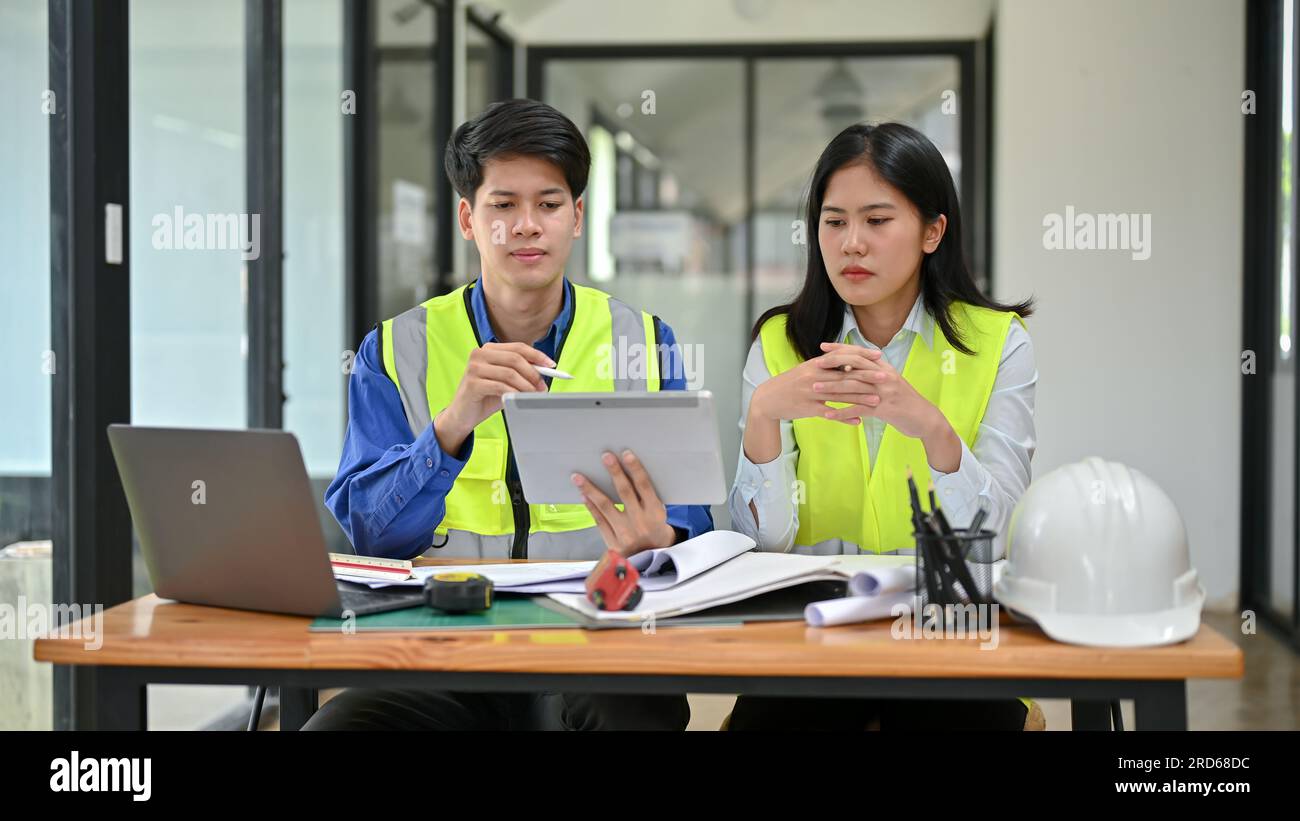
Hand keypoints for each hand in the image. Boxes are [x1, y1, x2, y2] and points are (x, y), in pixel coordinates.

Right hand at [435, 342, 550, 453]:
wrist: (463, 415)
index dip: (537, 355)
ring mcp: (474, 367)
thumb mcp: (507, 382)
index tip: (551, 365)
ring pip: (509, 372)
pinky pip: (500, 386)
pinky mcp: (472, 383)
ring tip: (533, 395)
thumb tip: (545, 373)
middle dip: (533, 373)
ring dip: (526, 385)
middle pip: (515, 358)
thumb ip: (522, 374)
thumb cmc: (486, 397)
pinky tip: (518, 399)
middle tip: (542, 386)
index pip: (518, 347)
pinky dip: (514, 393)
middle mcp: (480, 354)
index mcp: (489, 349)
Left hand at [571, 450, 675, 556]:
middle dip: (614, 472)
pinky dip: (591, 507)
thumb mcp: (657, 512)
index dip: (635, 469)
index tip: (626, 453)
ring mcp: (626, 534)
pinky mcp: (614, 543)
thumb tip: (626, 471)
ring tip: (578, 477)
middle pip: (625, 492)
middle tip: (605, 456)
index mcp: (656, 513)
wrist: (654, 559)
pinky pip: (599, 521)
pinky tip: (583, 495)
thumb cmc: (654, 529)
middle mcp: (641, 522)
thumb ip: (645, 496)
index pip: (644, 486)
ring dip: (590, 489)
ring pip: (606, 506)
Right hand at [750, 344, 887, 425]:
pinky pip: (830, 413)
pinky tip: (859, 420)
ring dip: (861, 398)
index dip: (861, 355)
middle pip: (845, 375)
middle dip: (868, 376)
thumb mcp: (807, 370)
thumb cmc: (790, 384)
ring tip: (878, 400)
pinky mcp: (808, 409)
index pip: (842, 357)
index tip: (879, 356)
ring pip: (840, 395)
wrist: (767, 399)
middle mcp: (814, 376)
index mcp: (815, 364)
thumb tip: (848, 362)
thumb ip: (826, 366)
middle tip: (887, 378)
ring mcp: (811, 393)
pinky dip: (845, 417)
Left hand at [811, 341, 944, 438]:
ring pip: (854, 387)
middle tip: (814, 366)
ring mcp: (884, 392)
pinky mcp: (884, 409)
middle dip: (832, 365)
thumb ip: (873, 374)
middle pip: (855, 366)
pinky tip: (828, 415)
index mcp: (884, 368)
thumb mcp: (890, 383)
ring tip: (815, 389)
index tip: (823, 347)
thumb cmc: (905, 402)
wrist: (925, 419)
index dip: (841, 349)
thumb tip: (851, 367)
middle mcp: (884, 376)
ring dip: (832, 388)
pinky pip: (859, 409)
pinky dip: (842, 412)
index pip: (859, 354)